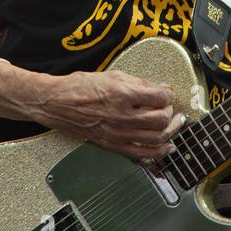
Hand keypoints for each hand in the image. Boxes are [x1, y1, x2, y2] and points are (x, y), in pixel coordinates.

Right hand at [25, 68, 185, 160]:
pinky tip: (167, 146)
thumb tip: (162, 87)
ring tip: (174, 125)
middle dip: (171, 113)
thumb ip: (140, 83)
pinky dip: (158, 152)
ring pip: (156, 139)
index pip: (159, 97)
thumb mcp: (113, 76)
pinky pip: (141, 155)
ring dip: (170, 132)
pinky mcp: (112, 146)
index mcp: (121, 94)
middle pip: (161, 119)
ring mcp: (116, 134)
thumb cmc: (80, 87)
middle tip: (171, 109)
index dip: (168, 95)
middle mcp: (121, 116)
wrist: (56, 103)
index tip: (167, 94)